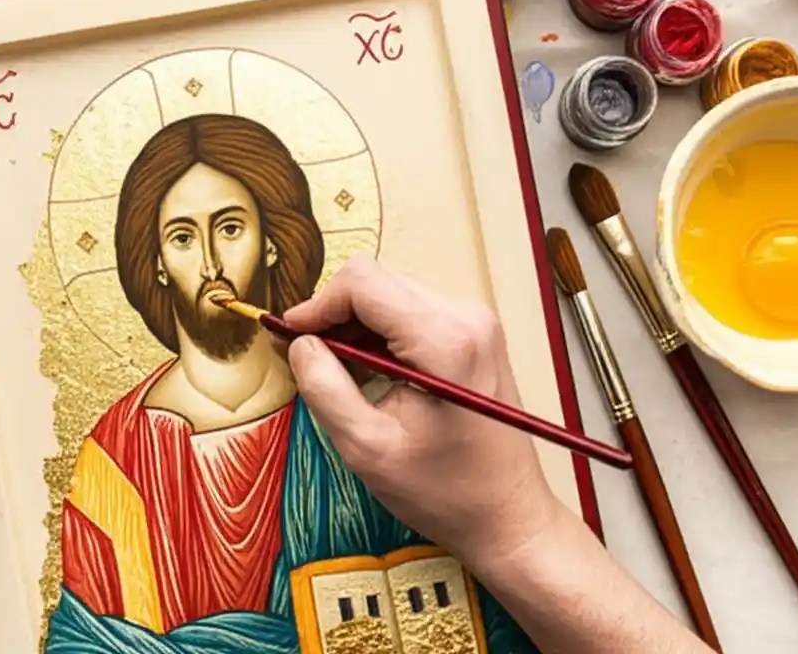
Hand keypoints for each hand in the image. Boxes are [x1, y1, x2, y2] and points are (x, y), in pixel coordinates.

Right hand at [284, 254, 559, 570]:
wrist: (508, 516)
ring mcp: (476, 323)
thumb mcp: (367, 447)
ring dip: (356, 327)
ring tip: (338, 372)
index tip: (289, 336)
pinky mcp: (476, 335)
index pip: (363, 282)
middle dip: (334, 315)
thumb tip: (299, 344)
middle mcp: (466, 318)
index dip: (316, 305)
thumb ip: (324, 387)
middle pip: (377, 283)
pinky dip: (381, 336)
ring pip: (392, 295)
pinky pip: (412, 314)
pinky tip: (369, 374)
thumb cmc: (446, 491)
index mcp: (445, 340)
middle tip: (306, 357)